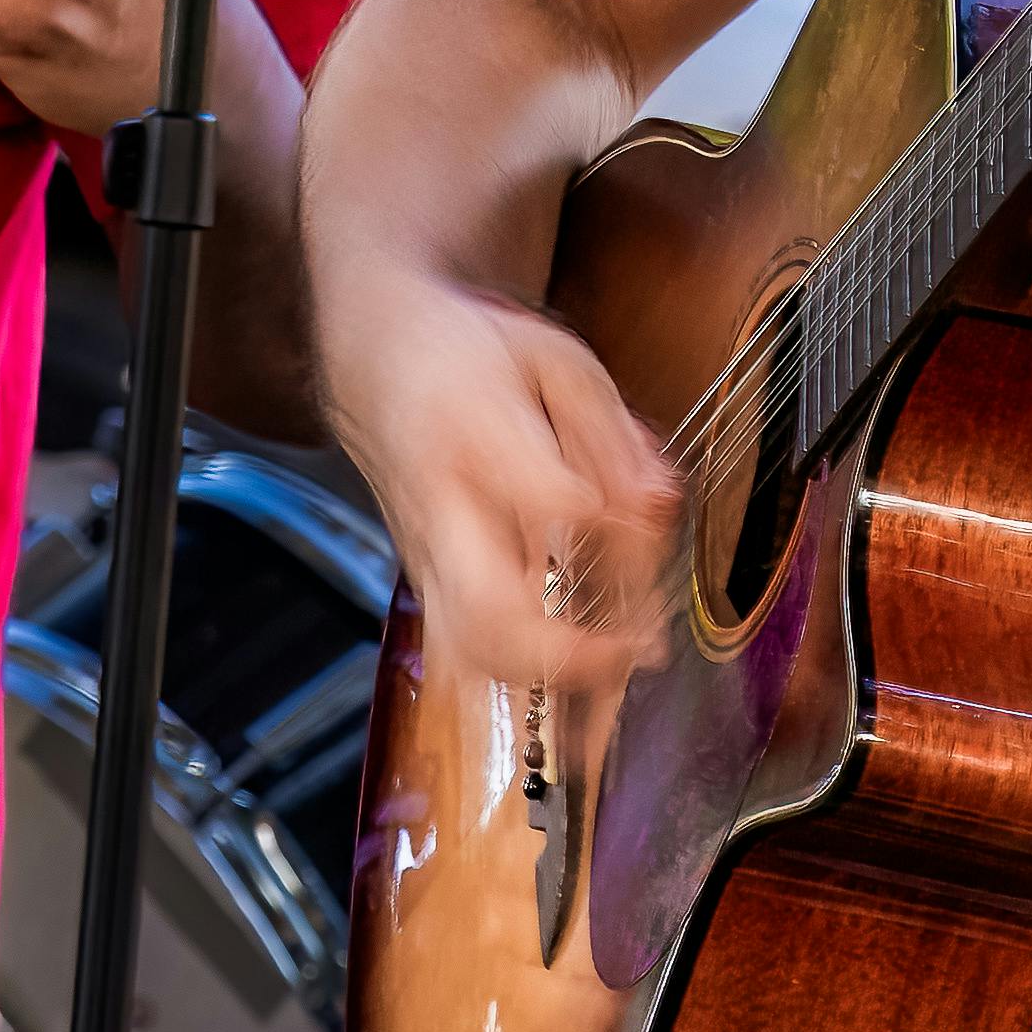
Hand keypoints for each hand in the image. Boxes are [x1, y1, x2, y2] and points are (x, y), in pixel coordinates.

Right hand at [320, 275, 684, 711]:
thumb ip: (612, 437)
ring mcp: (427, 556)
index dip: (612, 529)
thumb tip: (656, 507)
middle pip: (490, 614)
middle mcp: (443, 508)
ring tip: (616, 662)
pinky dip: (528, 669)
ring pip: (470, 652)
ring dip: (549, 676)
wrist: (375, 360)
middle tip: (637, 646)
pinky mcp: (427, 581)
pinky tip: (584, 656)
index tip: (649, 525)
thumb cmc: (470, 355)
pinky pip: (469, 648)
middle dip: (571, 651)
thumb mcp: (556, 360)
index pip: (551, 503)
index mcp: (476, 433)